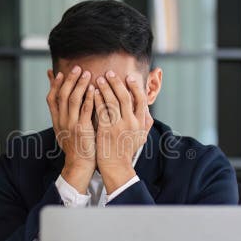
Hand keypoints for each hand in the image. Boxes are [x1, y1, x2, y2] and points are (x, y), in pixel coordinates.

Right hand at [46, 66, 95, 193]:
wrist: (79, 165)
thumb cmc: (76, 148)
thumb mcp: (65, 131)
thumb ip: (65, 117)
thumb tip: (65, 105)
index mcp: (56, 121)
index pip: (51, 98)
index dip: (54, 84)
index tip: (59, 72)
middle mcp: (61, 121)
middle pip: (61, 94)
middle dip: (69, 79)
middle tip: (76, 68)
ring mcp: (71, 124)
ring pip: (72, 99)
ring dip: (79, 84)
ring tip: (86, 73)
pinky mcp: (82, 129)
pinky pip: (85, 110)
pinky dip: (89, 98)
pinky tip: (94, 89)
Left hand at [94, 71, 153, 193]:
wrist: (116, 167)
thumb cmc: (126, 151)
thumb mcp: (140, 137)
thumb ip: (145, 123)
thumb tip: (148, 111)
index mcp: (140, 123)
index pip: (141, 100)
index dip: (135, 87)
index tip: (129, 77)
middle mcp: (131, 123)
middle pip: (125, 97)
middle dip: (117, 83)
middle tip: (109, 73)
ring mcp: (118, 127)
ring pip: (112, 102)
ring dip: (105, 88)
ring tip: (99, 79)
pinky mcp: (106, 130)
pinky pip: (101, 111)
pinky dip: (97, 99)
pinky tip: (92, 92)